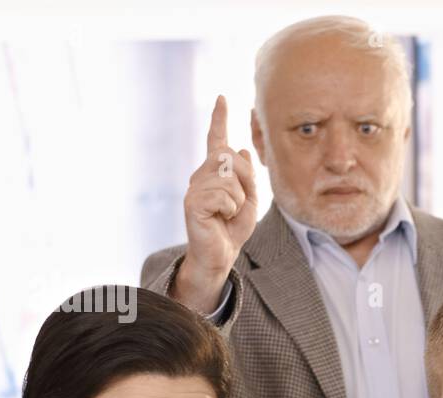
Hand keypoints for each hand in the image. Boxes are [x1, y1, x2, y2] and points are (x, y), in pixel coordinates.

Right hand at [172, 95, 258, 312]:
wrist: (221, 254)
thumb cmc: (233, 228)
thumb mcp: (250, 200)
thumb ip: (247, 176)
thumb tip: (240, 148)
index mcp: (215, 172)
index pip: (217, 140)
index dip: (220, 119)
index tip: (222, 97)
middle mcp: (201, 175)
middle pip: (229, 158)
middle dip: (245, 181)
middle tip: (237, 206)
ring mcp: (194, 187)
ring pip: (228, 179)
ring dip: (237, 200)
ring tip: (227, 214)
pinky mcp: (192, 202)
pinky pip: (223, 195)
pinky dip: (230, 209)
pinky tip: (220, 219)